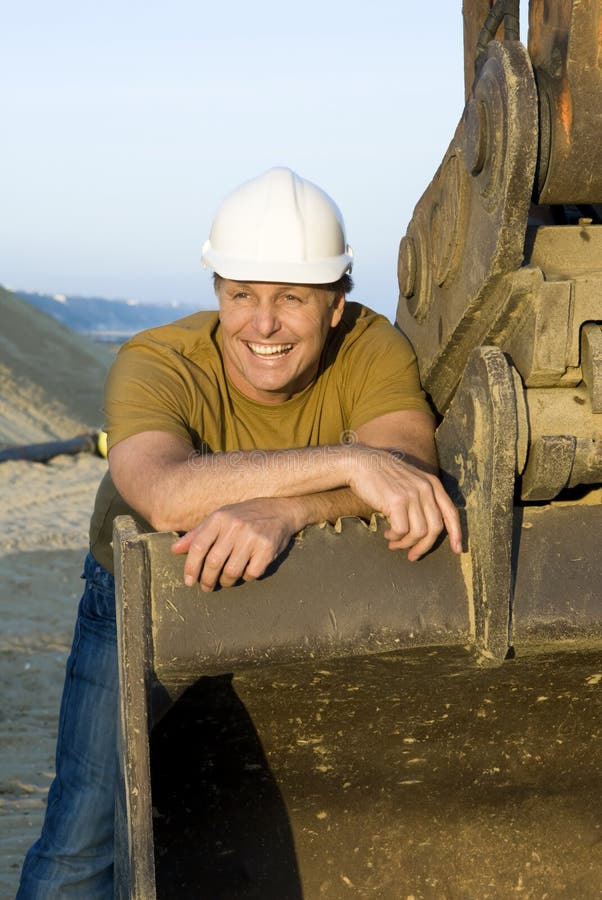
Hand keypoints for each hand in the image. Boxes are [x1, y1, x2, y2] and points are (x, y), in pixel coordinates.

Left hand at [171, 498, 298, 591]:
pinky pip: (251, 573)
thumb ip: (197, 534)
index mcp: (219, 518)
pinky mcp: (267, 549)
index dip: (191, 567)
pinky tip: (245, 572)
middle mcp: (235, 526)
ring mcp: (252, 537)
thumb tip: (174, 550)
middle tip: (206, 587)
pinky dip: (246, 577)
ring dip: (226, 581)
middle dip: (207, 580)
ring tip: (225, 581)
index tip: (189, 581)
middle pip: (213, 562)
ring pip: (231, 572)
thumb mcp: (219, 518)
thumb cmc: (244, 516)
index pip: (198, 545)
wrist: (280, 509)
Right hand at [348, 446, 461, 560]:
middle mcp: (426, 488)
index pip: (451, 512)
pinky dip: (394, 537)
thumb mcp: (410, 481)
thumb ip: (423, 498)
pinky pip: (401, 530)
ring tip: (394, 543)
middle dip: (424, 546)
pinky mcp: (397, 502)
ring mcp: (412, 494)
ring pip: (419, 533)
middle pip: (435, 528)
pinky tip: (387, 534)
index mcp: (432, 484)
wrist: (361, 463)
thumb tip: (427, 529)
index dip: (456, 533)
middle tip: (412, 555)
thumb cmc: (383, 476)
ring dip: (405, 543)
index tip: (457, 550)